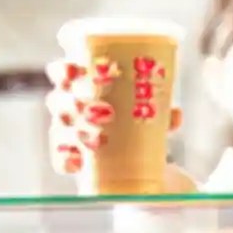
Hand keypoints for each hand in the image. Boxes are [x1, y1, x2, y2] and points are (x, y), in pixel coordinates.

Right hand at [45, 59, 183, 176]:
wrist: (136, 160)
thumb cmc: (138, 121)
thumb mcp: (151, 113)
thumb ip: (161, 113)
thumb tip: (174, 115)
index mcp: (82, 85)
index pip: (61, 72)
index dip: (62, 70)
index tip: (73, 71)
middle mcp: (68, 107)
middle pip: (58, 100)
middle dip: (75, 103)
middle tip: (101, 110)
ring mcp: (66, 132)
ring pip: (59, 128)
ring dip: (78, 131)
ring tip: (98, 139)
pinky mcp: (68, 158)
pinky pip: (60, 159)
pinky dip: (66, 159)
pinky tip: (78, 162)